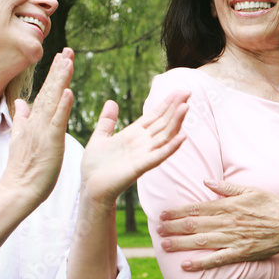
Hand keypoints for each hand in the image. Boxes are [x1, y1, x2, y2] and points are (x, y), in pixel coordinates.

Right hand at [0, 48, 74, 205]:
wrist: (18, 189)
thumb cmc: (24, 167)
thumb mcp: (22, 137)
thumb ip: (23, 118)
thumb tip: (21, 102)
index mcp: (35, 121)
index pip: (47, 92)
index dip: (55, 74)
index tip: (63, 56)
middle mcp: (38, 121)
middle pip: (50, 90)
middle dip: (60, 69)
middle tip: (69, 49)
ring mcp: (43, 129)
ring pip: (54, 100)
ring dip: (61, 80)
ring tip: (68, 61)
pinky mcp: (50, 141)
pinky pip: (57, 121)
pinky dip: (63, 106)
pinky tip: (68, 92)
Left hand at [80, 90, 189, 208]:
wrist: (90, 187)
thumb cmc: (94, 166)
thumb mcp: (99, 138)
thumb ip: (107, 121)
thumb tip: (111, 102)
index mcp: (133, 134)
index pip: (155, 115)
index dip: (167, 103)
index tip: (180, 91)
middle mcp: (142, 143)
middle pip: (163, 122)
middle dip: (175, 108)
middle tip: (188, 92)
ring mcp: (143, 154)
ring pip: (165, 136)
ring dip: (176, 122)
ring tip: (186, 107)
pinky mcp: (140, 167)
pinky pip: (159, 156)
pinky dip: (171, 147)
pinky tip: (182, 137)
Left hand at [157, 180, 278, 270]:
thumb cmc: (273, 206)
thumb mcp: (251, 190)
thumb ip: (227, 188)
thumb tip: (206, 181)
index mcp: (229, 205)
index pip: (198, 207)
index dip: (178, 211)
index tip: (163, 213)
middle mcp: (228, 221)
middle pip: (195, 224)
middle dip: (173, 227)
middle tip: (156, 228)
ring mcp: (234, 239)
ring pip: (201, 242)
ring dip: (181, 244)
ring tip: (164, 245)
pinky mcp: (241, 253)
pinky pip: (217, 260)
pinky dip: (200, 263)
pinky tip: (185, 265)